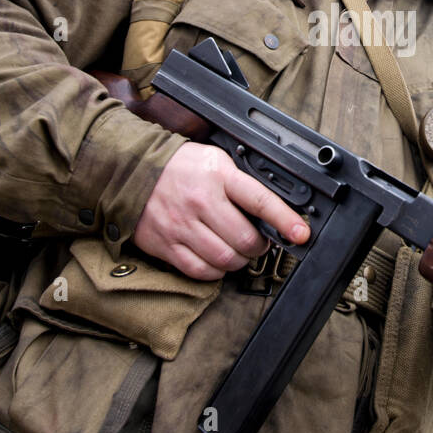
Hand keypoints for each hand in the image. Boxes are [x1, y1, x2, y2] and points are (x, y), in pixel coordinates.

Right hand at [132, 142, 309, 279]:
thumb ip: (241, 183)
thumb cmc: (180, 167)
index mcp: (219, 176)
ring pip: (225, 259)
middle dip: (259, 246)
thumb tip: (271, 211)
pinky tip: (217, 260)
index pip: (259, 200)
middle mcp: (201, 201)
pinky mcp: (166, 244)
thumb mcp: (216, 161)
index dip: (284, 219)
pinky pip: (200, 270)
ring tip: (238, 251)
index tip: (301, 233)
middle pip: (244, 239)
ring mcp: (182, 225)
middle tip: (259, 242)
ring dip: (239, 261)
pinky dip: (215, 271)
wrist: (131, 170)